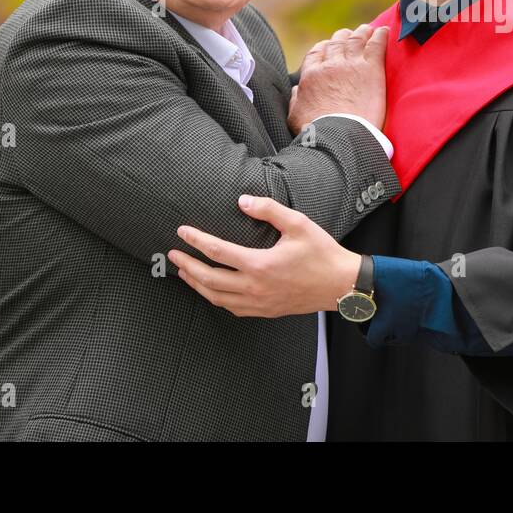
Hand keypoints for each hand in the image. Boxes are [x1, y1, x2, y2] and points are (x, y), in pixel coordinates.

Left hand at [168, 195, 362, 317]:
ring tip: (184, 273)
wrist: (341, 285)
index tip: (181, 232)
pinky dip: (215, 298)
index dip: (195, 240)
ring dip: (196, 285)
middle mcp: (254, 287)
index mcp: (259, 265)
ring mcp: (258, 303)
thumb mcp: (298, 224)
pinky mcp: (265, 311)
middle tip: (172, 255)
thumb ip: (269, 210)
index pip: (217, 251)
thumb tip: (242, 200)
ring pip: (216, 297)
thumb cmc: (322, 253)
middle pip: (208, 278)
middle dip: (187, 265)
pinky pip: (231, 308)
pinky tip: (211, 290)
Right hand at [288, 24, 387, 132]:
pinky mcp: (371, 70)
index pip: (317, 52)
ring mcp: (351, 65)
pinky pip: (376, 46)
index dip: (324, 47)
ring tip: (367, 29)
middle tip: (349, 34)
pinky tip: (385, 31)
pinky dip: (380, 36)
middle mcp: (330, 65)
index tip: (328, 45)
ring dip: (362, 32)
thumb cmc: (315, 130)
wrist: (338, 134)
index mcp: (312, 75)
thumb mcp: (295, 115)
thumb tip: (297, 90)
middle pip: (337, 43)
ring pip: (356, 40)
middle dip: (343, 36)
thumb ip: (296, 100)